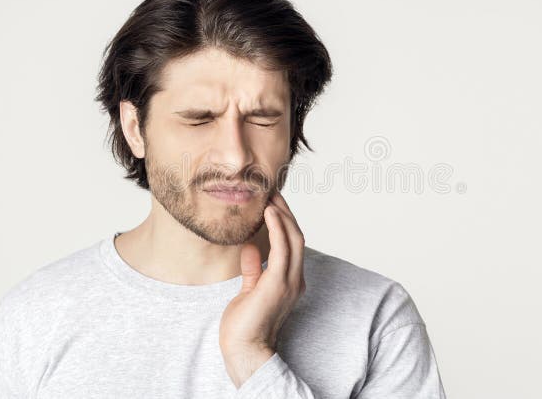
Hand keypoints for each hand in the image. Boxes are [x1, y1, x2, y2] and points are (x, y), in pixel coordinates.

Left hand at [219, 190, 306, 388]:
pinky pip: (282, 249)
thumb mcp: (250, 289)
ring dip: (283, 215)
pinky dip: (278, 228)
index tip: (272, 204)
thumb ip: (253, 269)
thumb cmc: (244, 324)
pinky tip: (270, 213)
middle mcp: (295, 279)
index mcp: (290, 281)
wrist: (244, 349)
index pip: (292, 244)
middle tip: (273, 193)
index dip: (285, 222)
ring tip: (271, 197)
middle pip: (296, 236)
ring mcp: (290, 281)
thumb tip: (251, 247)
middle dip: (286, 212)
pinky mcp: (278, 283)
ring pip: (294, 239)